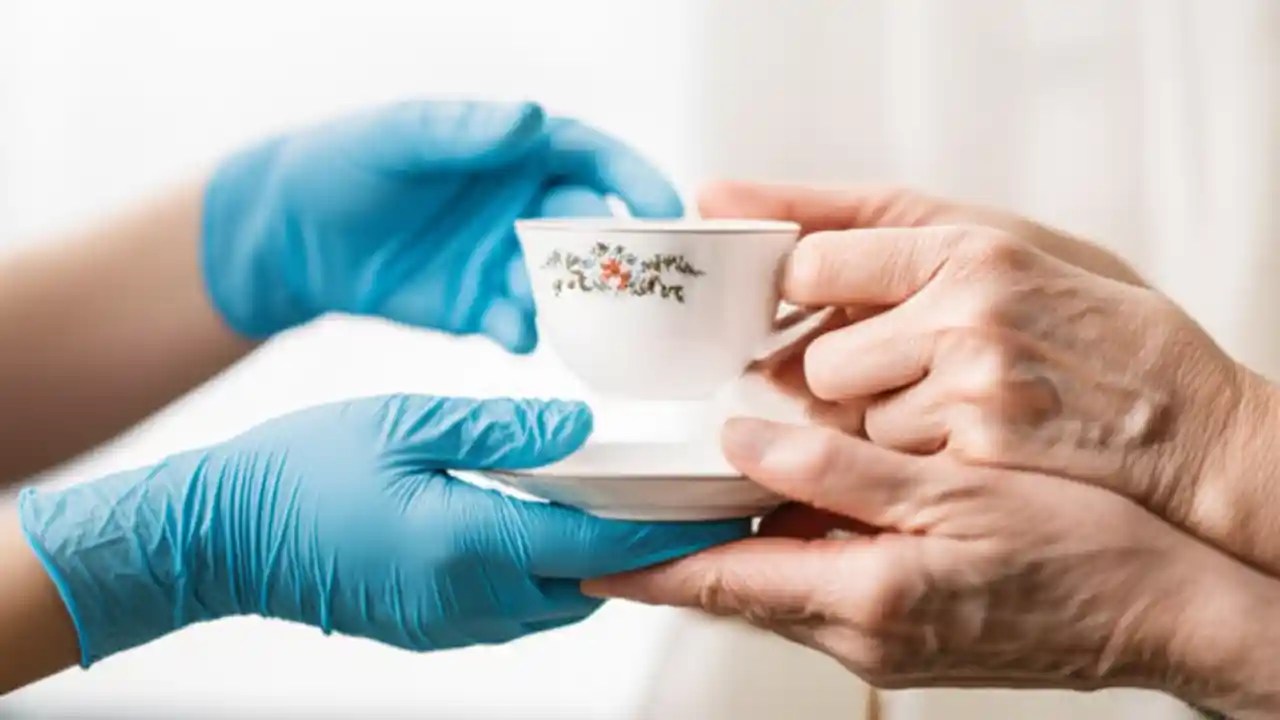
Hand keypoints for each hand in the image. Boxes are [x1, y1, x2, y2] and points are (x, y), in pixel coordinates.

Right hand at [19, 395, 744, 664]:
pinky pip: (523, 609)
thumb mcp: (404, 423)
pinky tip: (562, 527)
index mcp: (470, 546)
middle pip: (594, 583)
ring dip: (604, 561)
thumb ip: (500, 430)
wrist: (221, 538)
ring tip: (638, 506)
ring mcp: (453, 624)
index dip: (669, 526)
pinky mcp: (436, 626)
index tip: (721, 503)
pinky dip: (558, 573)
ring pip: (563, 602)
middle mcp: (472, 602)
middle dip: (649, 547)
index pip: (603, 545)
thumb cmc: (300, 472)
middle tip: (691, 498)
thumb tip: (580, 430)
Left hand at [203, 101, 682, 349]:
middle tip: (633, 284)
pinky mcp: (482, 310)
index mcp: (517, 152)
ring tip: (571, 317)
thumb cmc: (341, 165)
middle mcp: (524, 207)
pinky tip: (512, 335)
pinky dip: (526, 333)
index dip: (638, 182)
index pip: (595, 161)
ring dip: (575, 304)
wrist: (288, 238)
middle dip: (618, 257)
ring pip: (565, 287)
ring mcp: (506, 262)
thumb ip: (465, 130)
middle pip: (593, 231)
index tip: (668, 211)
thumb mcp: (398, 137)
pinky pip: (522, 326)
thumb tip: (530, 119)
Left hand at [585, 420, 1279, 718]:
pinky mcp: (903, 626)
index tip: (581, 555)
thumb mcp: (954, 496)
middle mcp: (857, 631)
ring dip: (726, 544)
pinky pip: (818, 582)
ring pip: (774, 582)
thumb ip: (836, 471)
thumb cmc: (1078, 555)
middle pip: (735, 585)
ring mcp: (880, 635)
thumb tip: (743, 442)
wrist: (1159, 612)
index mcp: (859, 599)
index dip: (644, 568)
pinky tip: (781, 502)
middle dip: (672, 553)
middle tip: (618, 511)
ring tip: (681, 494)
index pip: (718, 583)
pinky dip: (783, 545)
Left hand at [703, 181, 1279, 574]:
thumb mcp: (1009, 248)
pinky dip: (905, 464)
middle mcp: (963, 315)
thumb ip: (890, 231)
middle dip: (832, 374)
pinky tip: (955, 447)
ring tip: (938, 408)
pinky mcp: (978, 459)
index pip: (811, 262)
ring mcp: (971, 392)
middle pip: (817, 360)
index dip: (793, 291)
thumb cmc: (1093, 328)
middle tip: (875, 370)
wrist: (1189, 424)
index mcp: (967, 247)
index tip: (801, 301)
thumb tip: (750, 202)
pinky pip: (888, 466)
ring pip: (848, 422)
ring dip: (871, 422)